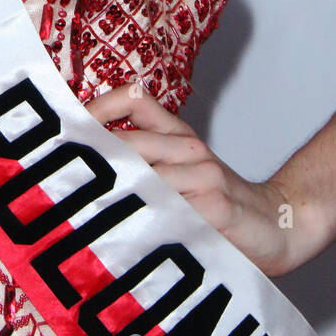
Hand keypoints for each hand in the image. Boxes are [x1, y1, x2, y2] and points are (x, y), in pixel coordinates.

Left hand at [84, 81, 297, 277]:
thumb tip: (82, 163)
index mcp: (177, 133)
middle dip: (92, 163)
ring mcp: (204, 174)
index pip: (134, 99)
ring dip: (112, 197)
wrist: (278, 222)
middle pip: (129, 142)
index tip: (66, 128)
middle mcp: (189, 146)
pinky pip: (170, 210)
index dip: (98, 107)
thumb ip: (141, 161)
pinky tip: (124, 237)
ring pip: (145, 177)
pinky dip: (144, 223)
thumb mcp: (179, 171)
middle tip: (57, 183)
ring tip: (79, 216)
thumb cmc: (215, 201)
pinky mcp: (215, 206)